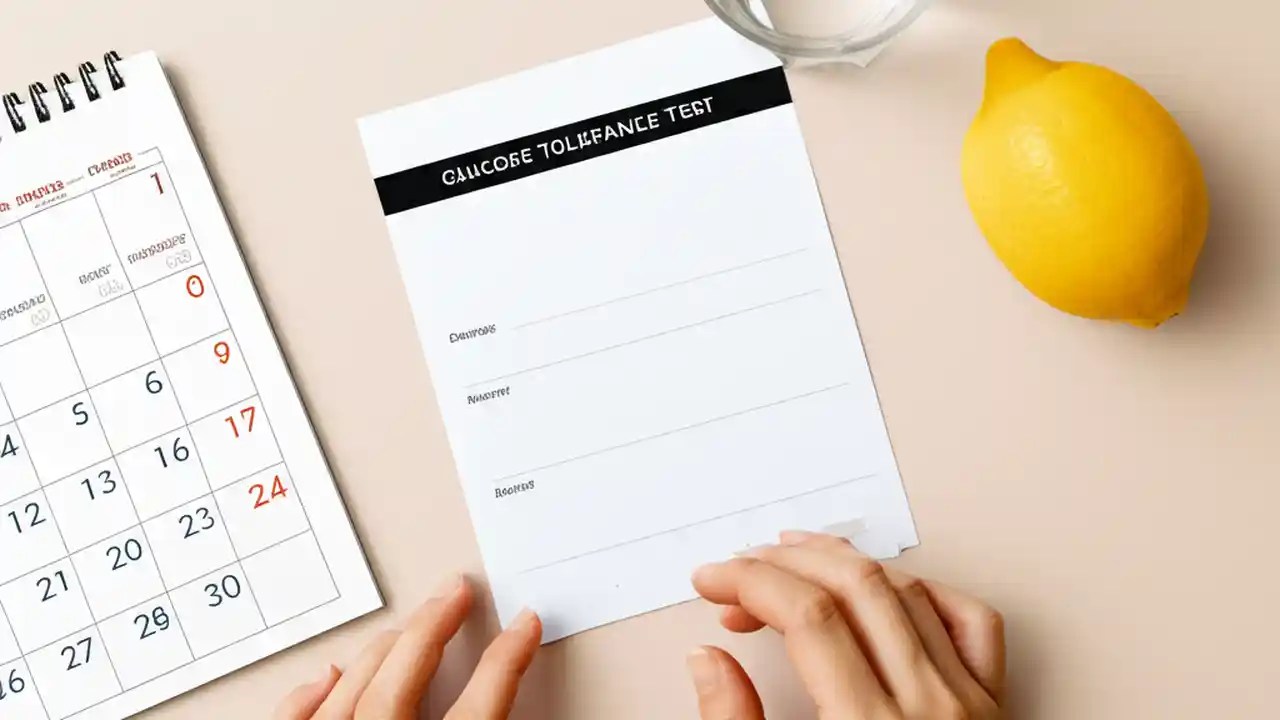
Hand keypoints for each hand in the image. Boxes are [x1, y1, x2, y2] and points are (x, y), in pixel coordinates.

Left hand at [274, 576, 540, 719]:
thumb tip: (517, 707)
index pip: (480, 707)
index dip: (506, 660)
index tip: (524, 626)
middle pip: (404, 681)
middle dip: (432, 628)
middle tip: (455, 594)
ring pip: (352, 693)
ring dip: (380, 653)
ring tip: (405, 628)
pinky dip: (308, 697)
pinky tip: (326, 677)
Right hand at [687, 531, 1004, 718]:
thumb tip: (709, 661)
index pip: (806, 618)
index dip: (749, 583)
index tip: (714, 581)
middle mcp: (929, 707)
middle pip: (854, 589)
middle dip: (785, 563)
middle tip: (742, 569)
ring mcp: (971, 705)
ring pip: (907, 592)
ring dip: (843, 566)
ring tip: (796, 564)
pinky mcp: (995, 707)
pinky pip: (970, 622)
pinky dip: (924, 592)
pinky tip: (885, 589)